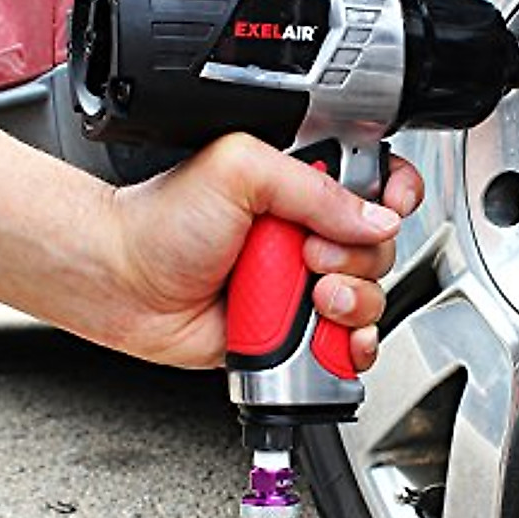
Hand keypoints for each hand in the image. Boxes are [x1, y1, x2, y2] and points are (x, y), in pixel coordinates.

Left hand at [107, 134, 423, 370]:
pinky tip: (326, 336)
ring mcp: (303, 284)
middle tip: (312, 256)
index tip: (388, 207)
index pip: (377, 182)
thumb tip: (376, 219)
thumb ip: (313, 188)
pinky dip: (349, 346)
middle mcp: (308, 233)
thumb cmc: (162, 221)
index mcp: (302, 184)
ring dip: (353, 303)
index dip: (395, 196)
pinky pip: (346, 344)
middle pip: (380, 249)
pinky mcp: (295, 331)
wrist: (123, 283)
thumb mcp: (240, 171)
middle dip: (359, 259)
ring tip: (312, 300)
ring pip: (370, 299)